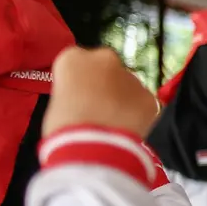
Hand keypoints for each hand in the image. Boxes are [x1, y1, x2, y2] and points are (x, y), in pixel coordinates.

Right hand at [43, 47, 158, 137]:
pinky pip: (144, 103)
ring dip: (123, 99)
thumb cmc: (65, 129)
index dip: (80, 82)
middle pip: (107, 68)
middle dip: (106, 85)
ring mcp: (130, 76)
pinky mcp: (149, 96)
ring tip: (113, 123)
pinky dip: (139, 114)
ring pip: (128, 85)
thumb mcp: (57, 102)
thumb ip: (72, 91)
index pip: (78, 62)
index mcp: (73, 58)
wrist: (93, 147)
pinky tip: (127, 128)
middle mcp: (104, 60)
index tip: (79, 97)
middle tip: (99, 109)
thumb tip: (83, 99)